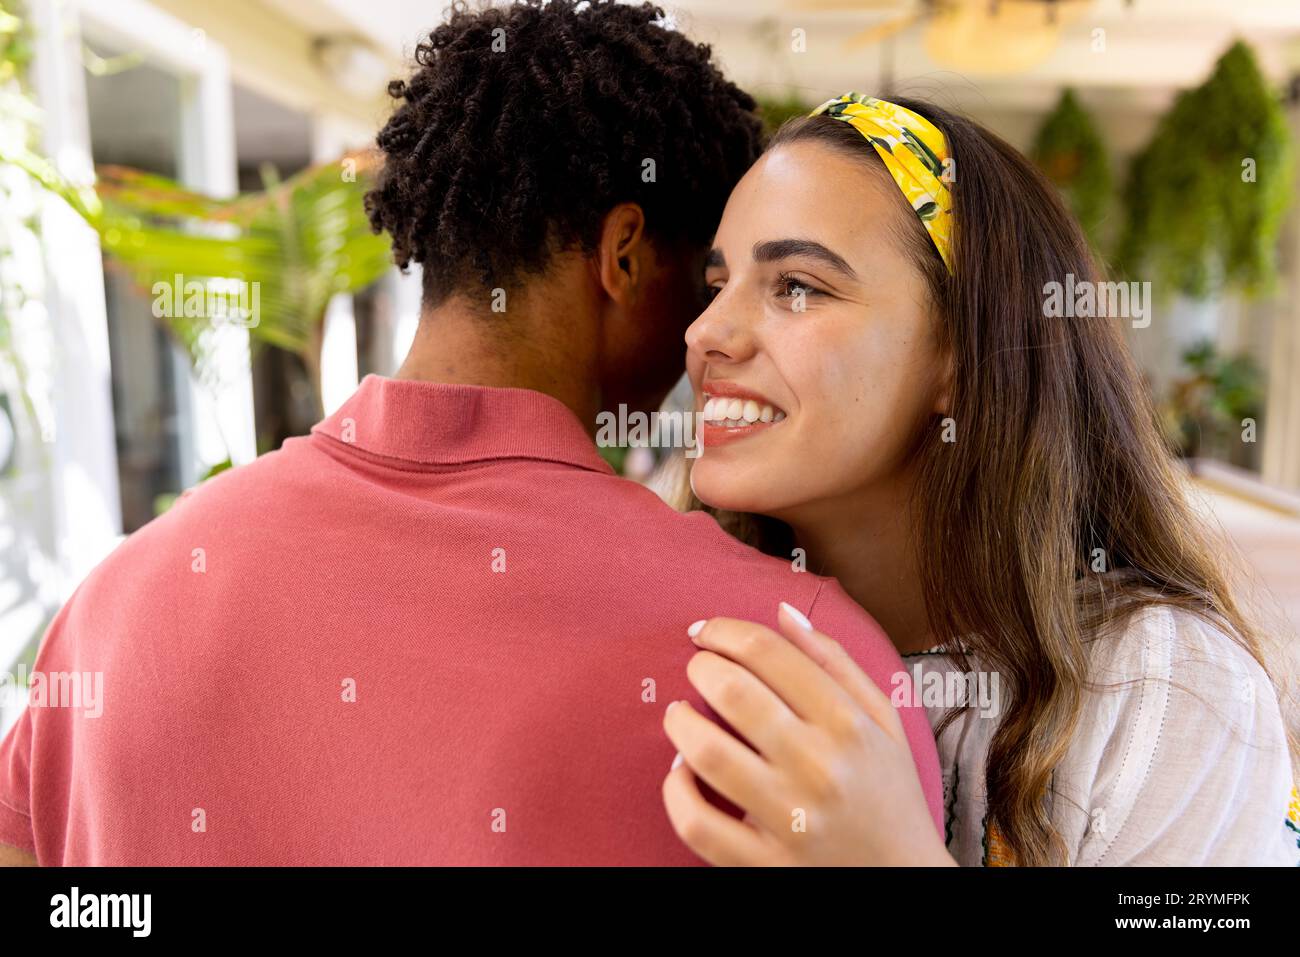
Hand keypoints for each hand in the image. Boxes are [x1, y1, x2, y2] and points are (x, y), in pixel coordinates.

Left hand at [661, 603, 954, 865]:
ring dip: (679, 721)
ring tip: (682, 715)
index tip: (707, 631)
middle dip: (701, 667)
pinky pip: (697, 823)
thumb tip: (783, 612)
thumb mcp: (883, 720)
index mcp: (848, 724)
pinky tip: (681, 774)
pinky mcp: (764, 864)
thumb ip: (835, 662)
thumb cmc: (890, 794)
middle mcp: (820, 767)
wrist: (905, 880)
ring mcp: (791, 820)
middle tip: (698, 668)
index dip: (725, 630)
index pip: (768, 653)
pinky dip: (676, 792)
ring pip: (706, 752)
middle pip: (733, 692)